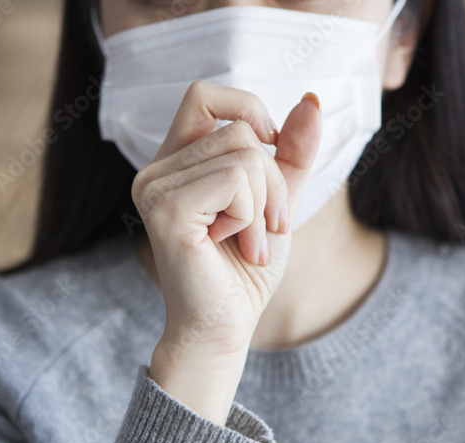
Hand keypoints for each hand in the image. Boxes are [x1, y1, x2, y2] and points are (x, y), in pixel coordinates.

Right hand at [133, 80, 322, 360]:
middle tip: (267, 226)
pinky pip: (234, 182)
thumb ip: (291, 151)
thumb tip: (310, 99)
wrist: (224, 327)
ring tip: (249, 243)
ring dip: (264, 205)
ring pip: (242, 156)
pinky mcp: (166, 211)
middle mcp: (153, 172)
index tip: (270, 152)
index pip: (205, 95)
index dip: (246, 110)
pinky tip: (236, 245)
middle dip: (271, 180)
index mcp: (173, 163)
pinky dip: (251, 216)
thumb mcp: (276, 200)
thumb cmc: (243, 270)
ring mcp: (154, 190)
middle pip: (237, 131)